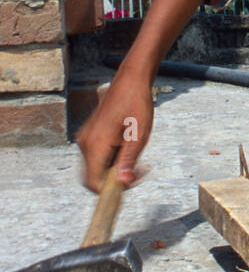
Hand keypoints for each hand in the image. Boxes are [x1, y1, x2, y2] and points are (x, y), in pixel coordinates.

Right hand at [76, 68, 154, 192]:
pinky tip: (127, 151)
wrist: (130, 80)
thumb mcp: (139, 135)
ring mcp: (85, 138)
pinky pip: (95, 157)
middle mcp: (85, 142)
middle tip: (138, 172)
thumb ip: (128, 161)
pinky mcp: (89, 135)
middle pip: (92, 178)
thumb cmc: (137, 103)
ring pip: (94, 168)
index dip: (112, 190)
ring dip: (113, 171)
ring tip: (136, 160)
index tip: (132, 181)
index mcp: (96, 143)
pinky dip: (110, 161)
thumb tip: (123, 183)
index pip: (93, 183)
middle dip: (113, 182)